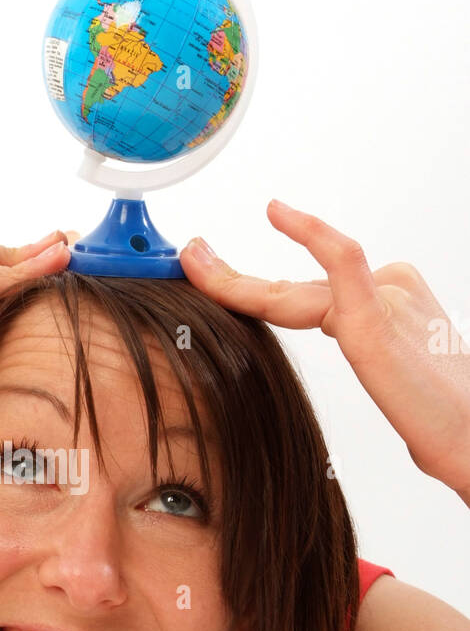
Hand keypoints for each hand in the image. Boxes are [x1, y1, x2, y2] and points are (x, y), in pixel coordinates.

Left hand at [179, 201, 469, 503]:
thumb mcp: (394, 377)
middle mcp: (387, 288)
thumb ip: (366, 348)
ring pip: (295, 285)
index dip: (252, 285)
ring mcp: (384, 296)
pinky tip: (278, 214)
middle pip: (293, 284)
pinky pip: (341, 261)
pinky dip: (309, 234)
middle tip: (190, 255)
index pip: (307, 287)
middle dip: (232, 274)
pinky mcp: (377, 315)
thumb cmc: (441, 416)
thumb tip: (348, 341)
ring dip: (234, 278)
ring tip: (195, 259)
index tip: (211, 271)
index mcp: (389, 298)